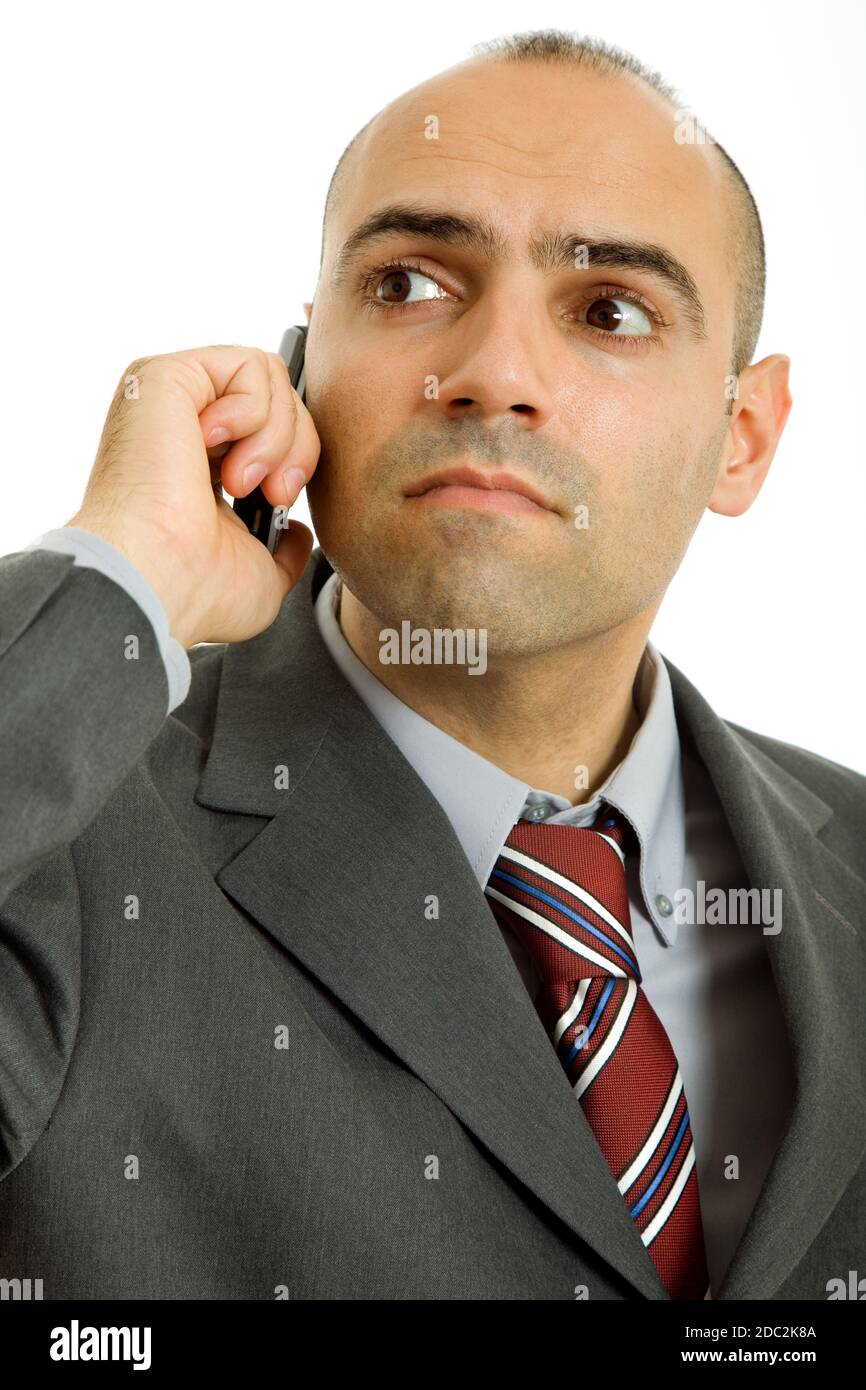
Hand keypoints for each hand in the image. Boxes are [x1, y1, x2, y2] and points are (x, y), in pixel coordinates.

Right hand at [66, 345, 318, 647]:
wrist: (159, 581)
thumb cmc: (195, 590)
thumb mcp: (262, 575)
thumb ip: (284, 550)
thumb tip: (294, 535)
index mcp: (199, 468)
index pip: (271, 429)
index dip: (295, 458)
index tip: (280, 503)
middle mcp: (182, 428)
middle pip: (279, 398)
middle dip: (295, 447)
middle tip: (271, 492)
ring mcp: (173, 400)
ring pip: (270, 378)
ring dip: (275, 436)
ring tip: (238, 480)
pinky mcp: (165, 377)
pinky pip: (250, 365)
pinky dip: (253, 412)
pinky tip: (214, 448)